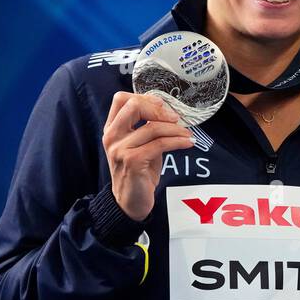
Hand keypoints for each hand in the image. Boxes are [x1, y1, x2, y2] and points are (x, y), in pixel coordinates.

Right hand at [102, 92, 194, 220]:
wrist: (130, 201)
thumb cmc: (139, 171)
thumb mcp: (139, 144)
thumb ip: (146, 127)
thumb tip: (170, 111)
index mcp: (111, 128)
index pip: (121, 99)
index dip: (145, 98)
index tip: (163, 107)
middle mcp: (112, 136)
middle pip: (134, 105)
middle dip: (160, 109)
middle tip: (176, 118)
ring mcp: (120, 149)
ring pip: (153, 127)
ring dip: (176, 129)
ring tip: (187, 135)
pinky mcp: (133, 161)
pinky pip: (160, 144)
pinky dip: (178, 141)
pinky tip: (187, 143)